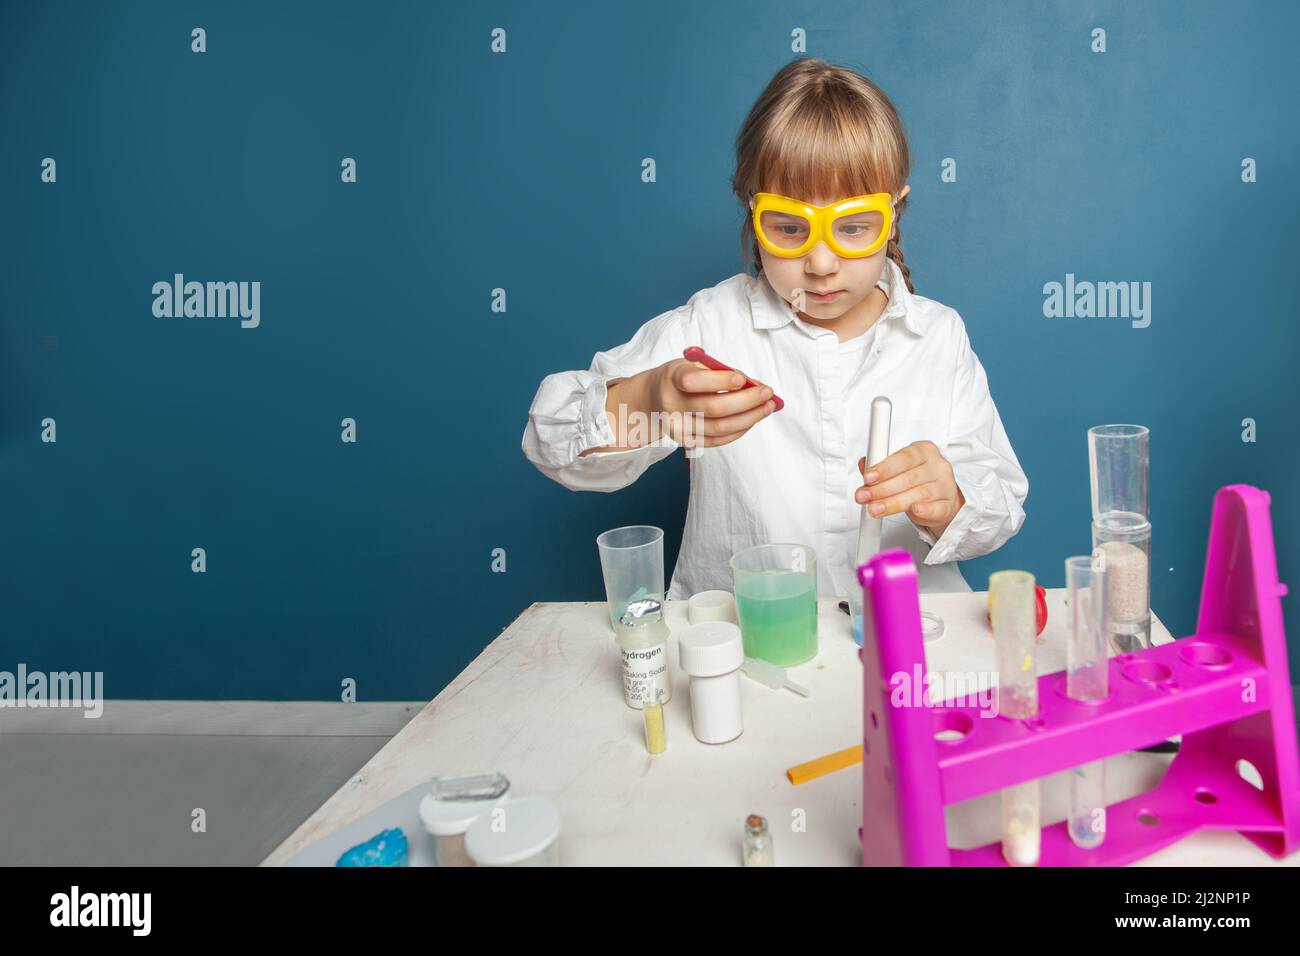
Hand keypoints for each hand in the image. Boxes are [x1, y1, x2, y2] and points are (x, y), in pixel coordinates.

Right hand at [600, 358, 775, 450]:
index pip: (693, 382)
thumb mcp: (693, 365)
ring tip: (768, 406)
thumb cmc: (680, 377)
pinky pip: (719, 440)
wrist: (653, 399)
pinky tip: (752, 419)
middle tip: (768, 393)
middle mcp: (672, 406)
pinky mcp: (686, 442)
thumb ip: (721, 372)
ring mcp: (678, 428)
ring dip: (750, 417)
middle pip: (714, 408)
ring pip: (721, 428)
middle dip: (747, 400)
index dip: (720, 381)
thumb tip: (755, 385)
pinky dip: (740, 429)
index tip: (743, 379)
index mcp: (672, 380)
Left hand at [854, 440, 966, 537]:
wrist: (940, 498)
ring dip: (893, 503)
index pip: (904, 458)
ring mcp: (945, 486)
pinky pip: (937, 508)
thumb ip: (881, 467)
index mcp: (924, 451)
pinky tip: (915, 510)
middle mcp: (937, 466)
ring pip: (919, 494)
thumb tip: (864, 464)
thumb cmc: (917, 480)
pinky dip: (925, 510)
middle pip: (909, 478)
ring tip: (875, 509)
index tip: (867, 477)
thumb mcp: (899, 469)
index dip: (884, 468)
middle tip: (864, 497)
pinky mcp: (949, 505)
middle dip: (882, 489)